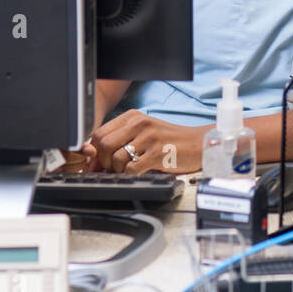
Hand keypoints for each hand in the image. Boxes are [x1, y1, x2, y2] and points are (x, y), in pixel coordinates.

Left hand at [84, 110, 206, 173]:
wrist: (198, 143)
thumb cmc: (170, 140)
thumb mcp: (144, 133)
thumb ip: (121, 140)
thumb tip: (95, 158)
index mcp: (133, 116)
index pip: (99, 132)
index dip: (94, 152)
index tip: (96, 164)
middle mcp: (139, 123)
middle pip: (103, 144)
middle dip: (103, 162)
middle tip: (112, 169)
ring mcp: (148, 137)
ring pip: (116, 158)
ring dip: (118, 170)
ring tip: (129, 170)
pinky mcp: (158, 153)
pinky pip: (131, 168)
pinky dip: (130, 175)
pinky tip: (139, 172)